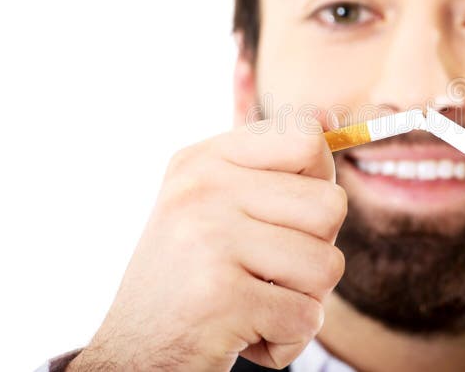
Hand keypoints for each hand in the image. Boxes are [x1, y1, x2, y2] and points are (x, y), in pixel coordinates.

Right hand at [69, 116, 346, 370]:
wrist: (132, 355)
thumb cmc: (191, 276)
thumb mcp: (217, 204)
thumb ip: (273, 162)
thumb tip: (331, 116)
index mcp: (205, 159)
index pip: (308, 135)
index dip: (319, 179)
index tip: (286, 210)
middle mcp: (202, 189)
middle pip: (332, 205)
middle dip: (314, 250)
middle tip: (266, 270)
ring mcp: (209, 239)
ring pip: (328, 265)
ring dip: (304, 299)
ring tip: (255, 301)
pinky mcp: (221, 297)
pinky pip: (307, 316)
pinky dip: (286, 338)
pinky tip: (245, 333)